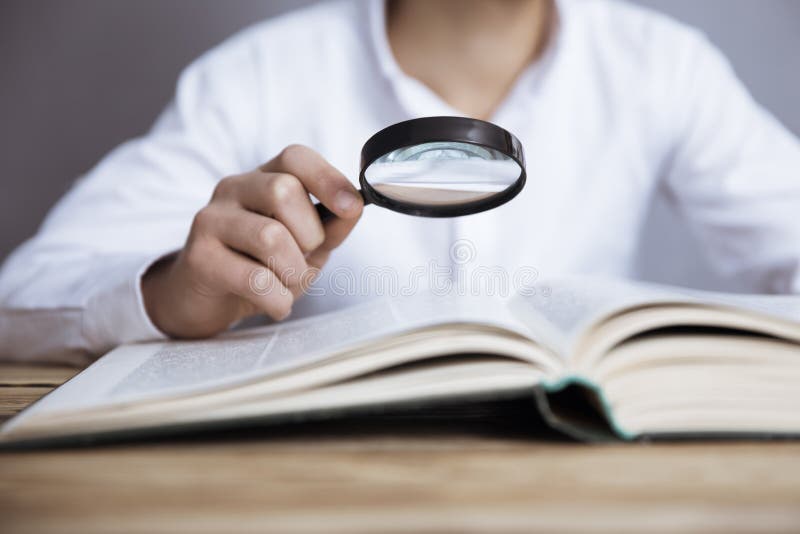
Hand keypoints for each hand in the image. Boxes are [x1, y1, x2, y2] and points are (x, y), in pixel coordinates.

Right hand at [142, 145, 362, 337]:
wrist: (204, 300)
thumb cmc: (259, 266)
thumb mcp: (304, 245)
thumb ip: (330, 226)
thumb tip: (355, 207)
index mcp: (263, 178)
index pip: (295, 157)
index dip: (328, 178)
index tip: (352, 207)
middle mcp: (233, 189)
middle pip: (283, 192)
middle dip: (309, 234)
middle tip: (303, 258)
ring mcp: (211, 220)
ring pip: (270, 236)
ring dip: (293, 272)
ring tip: (287, 285)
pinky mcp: (198, 257)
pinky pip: (254, 278)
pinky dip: (277, 299)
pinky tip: (274, 303)